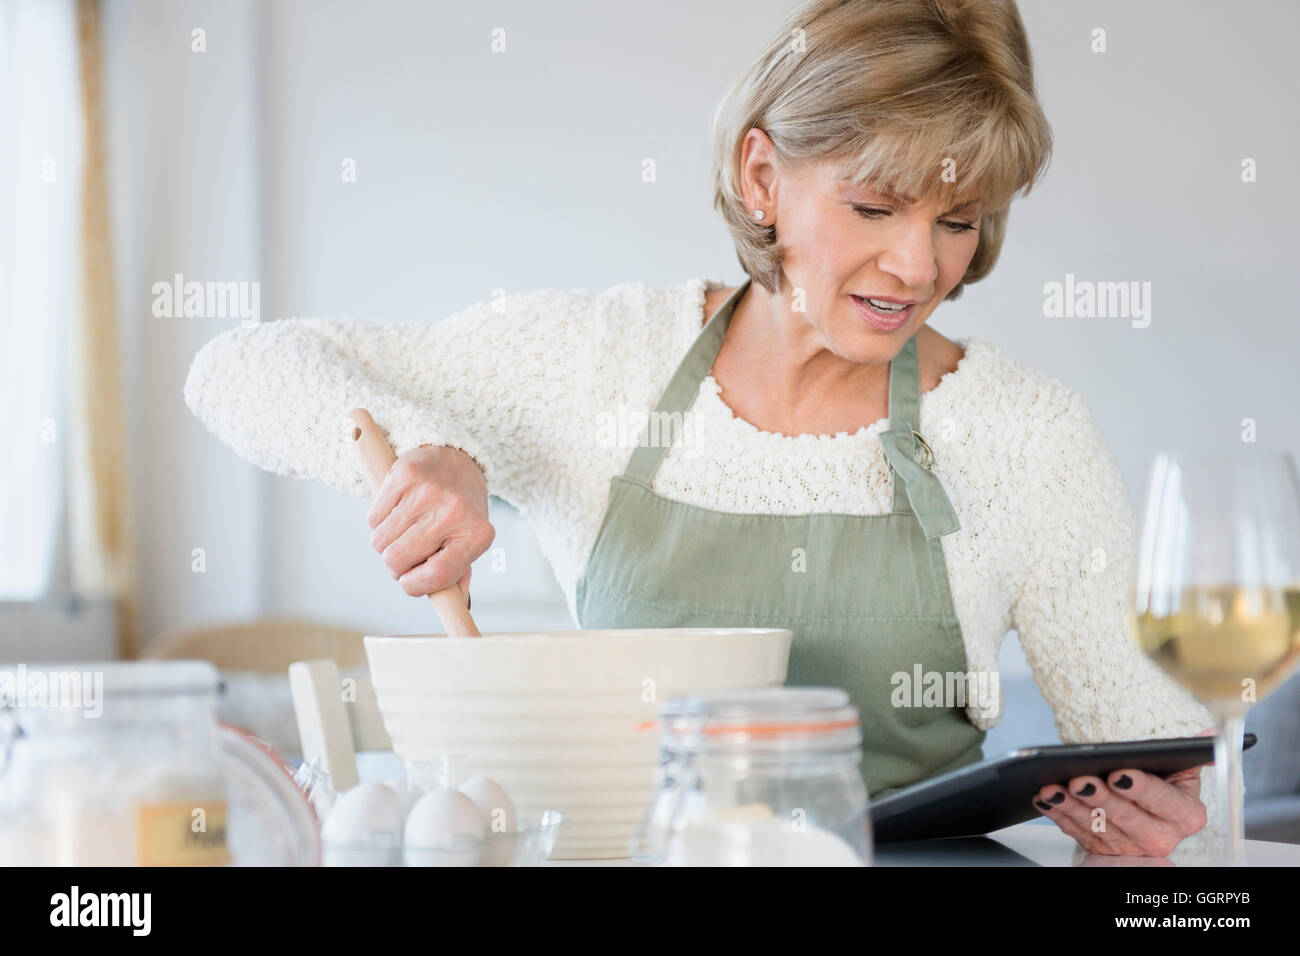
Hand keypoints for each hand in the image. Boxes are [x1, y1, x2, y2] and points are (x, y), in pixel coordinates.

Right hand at [366, 444, 493, 602]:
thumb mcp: (469, 541)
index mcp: (476, 534)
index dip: (415, 586)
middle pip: (398, 559)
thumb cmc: (461, 511)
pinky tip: (397, 511)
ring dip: (385, 544)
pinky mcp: (404, 475)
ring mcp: (428, 492)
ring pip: (380, 541)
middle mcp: (453, 512)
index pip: (438, 575)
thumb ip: (459, 574)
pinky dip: (379, 521)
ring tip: (403, 530)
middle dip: (394, 566)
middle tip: (404, 555)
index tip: (408, 583)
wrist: (458, 460)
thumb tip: (455, 606)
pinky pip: (373, 517)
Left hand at [1030, 728, 1214, 856]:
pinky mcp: (1103, 850)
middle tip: (1081, 781)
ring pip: (1098, 827)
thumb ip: (1190, 752)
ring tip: (1054, 788)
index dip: (1142, 789)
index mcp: (1186, 816)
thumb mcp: (1180, 768)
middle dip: (1102, 800)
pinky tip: (1045, 798)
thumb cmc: (1162, 781)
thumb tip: (1210, 732)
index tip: (1121, 774)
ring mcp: (1130, 847)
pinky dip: (1058, 815)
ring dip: (1072, 807)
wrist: (1150, 808)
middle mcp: (1160, 837)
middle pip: (1128, 819)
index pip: (1164, 802)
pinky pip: (1077, 833)